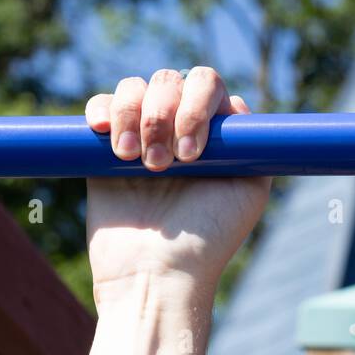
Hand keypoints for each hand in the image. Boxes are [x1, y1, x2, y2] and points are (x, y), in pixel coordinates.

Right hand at [83, 67, 271, 307]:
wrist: (155, 275)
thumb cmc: (207, 238)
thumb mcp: (249, 189)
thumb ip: (252, 143)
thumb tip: (233, 104)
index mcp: (217, 133)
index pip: (207, 85)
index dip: (198, 105)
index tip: (194, 152)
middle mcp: (181, 127)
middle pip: (170, 80)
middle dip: (165, 115)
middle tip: (164, 166)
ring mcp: (143, 135)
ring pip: (135, 88)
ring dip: (135, 118)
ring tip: (135, 162)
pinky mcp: (105, 149)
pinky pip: (101, 106)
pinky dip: (102, 109)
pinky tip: (104, 133)